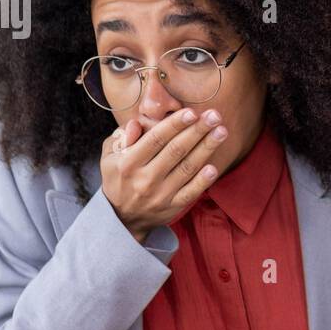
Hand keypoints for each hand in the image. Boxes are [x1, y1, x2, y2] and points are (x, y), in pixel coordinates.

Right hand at [100, 108, 228, 241]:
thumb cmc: (118, 178)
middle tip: (215, 115)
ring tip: (221, 132)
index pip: (156, 139)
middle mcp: (145, 178)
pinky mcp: (172, 206)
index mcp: (129, 163)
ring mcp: (160, 194)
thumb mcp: (109, 156)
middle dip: (197, 131)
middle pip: (176, 150)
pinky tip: (214, 167)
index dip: (175, 124)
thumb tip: (136, 123)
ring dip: (206, 149)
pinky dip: (202, 181)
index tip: (192, 112)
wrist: (120, 217)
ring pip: (187, 168)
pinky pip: (190, 193)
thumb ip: (121, 137)